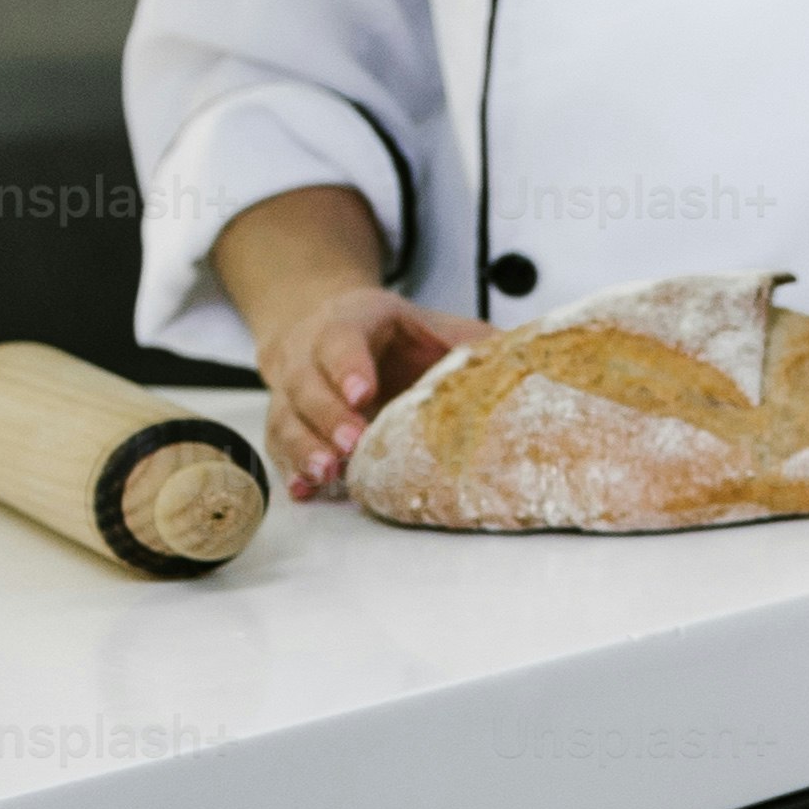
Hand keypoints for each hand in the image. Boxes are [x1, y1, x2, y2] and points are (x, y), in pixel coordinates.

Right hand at [249, 281, 488, 499]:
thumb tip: (531, 364)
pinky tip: (304, 489)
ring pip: (285, 416)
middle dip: (327, 416)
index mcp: (351, 320)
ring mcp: (290, 388)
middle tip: (351, 445)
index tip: (364, 394)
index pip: (340, 338)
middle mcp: (308, 351)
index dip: (348, 366)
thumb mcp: (434, 326)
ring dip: (303, 447)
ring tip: (326, 473)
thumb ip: (473, 344)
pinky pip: (277, 444)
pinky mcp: (286, 419)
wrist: (332, 327)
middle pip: (306, 383)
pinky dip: (290, 468)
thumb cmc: (396, 336)